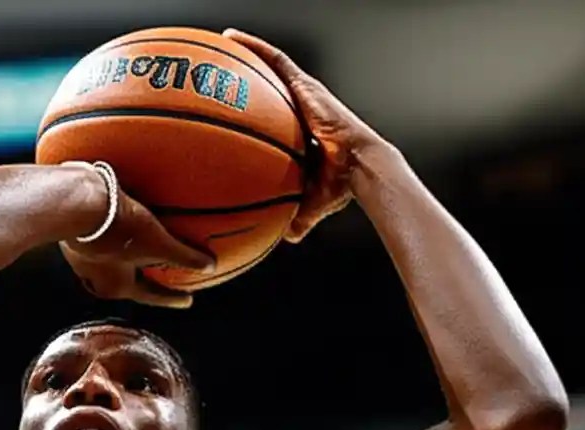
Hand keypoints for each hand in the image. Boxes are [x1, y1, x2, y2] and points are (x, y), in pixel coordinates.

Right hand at [60, 177, 213, 308]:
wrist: (76, 204)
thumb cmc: (118, 229)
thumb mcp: (158, 243)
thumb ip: (184, 257)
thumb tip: (209, 266)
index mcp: (117, 287)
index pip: (152, 295)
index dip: (172, 297)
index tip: (187, 300)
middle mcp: (96, 278)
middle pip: (126, 283)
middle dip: (143, 280)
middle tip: (159, 275)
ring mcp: (82, 258)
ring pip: (109, 264)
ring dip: (124, 258)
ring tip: (137, 248)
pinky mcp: (73, 237)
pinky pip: (98, 243)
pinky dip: (110, 239)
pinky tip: (116, 226)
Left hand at [224, 29, 388, 241]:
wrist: (362, 167)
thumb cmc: (342, 184)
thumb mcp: (313, 202)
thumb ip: (299, 215)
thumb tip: (289, 237)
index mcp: (305, 131)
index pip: (279, 116)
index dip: (261, 109)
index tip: (240, 107)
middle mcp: (303, 108)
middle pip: (272, 86)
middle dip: (249, 75)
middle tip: (222, 71)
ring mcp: (305, 94)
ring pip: (271, 65)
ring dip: (247, 51)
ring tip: (222, 43)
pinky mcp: (305, 85)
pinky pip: (275, 60)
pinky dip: (254, 47)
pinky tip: (231, 38)